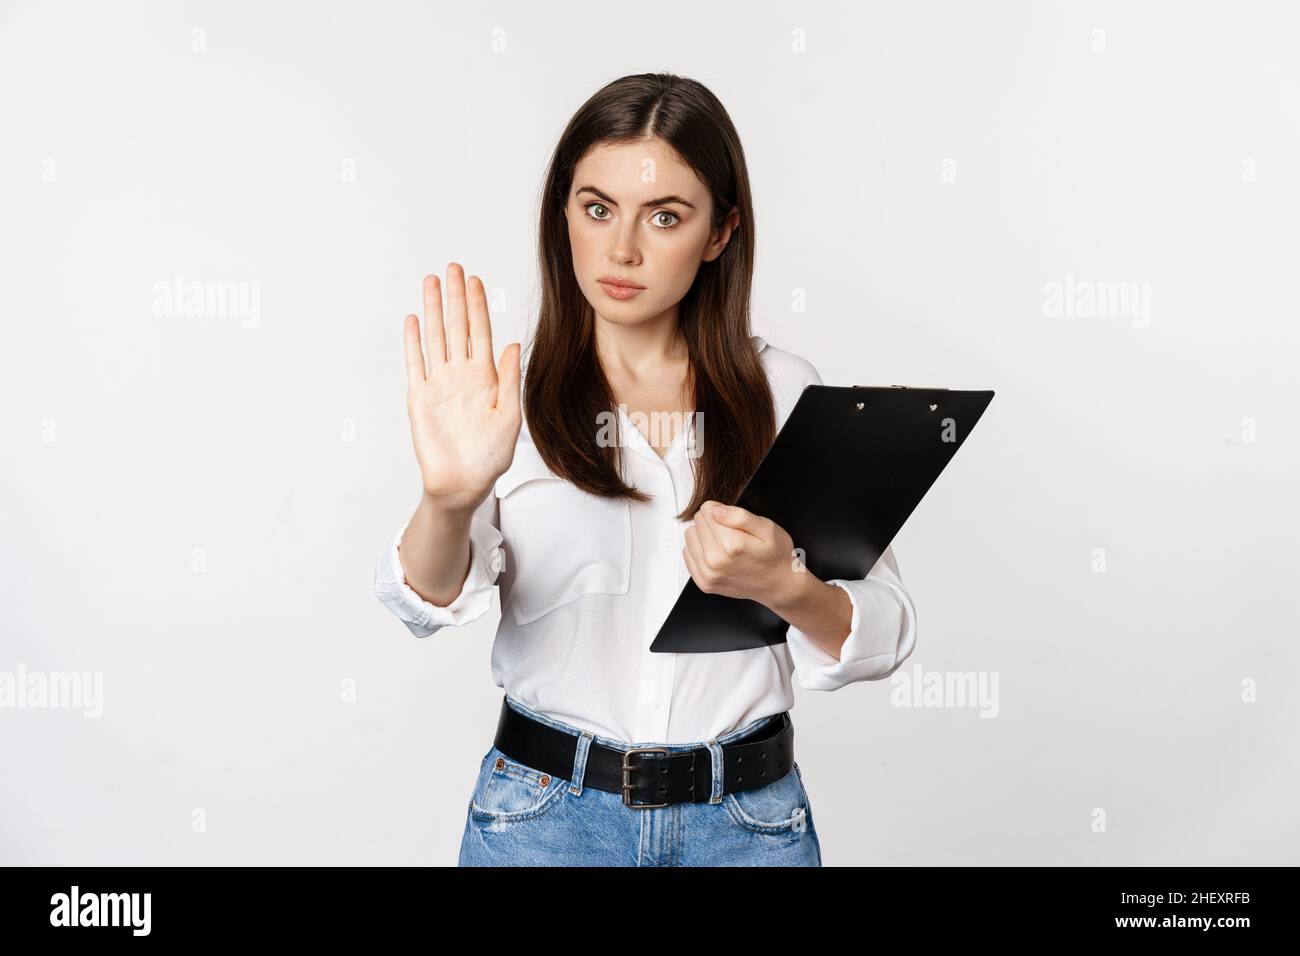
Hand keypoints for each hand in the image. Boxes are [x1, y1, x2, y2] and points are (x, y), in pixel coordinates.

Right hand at [403, 263, 520, 511]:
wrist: (462, 483)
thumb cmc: (489, 457)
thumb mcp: (510, 417)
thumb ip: (510, 380)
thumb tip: (514, 345)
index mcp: (486, 378)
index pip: (481, 333)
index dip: (478, 307)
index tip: (475, 281)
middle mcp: (461, 375)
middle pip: (457, 327)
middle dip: (456, 298)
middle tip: (454, 268)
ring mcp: (439, 383)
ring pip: (435, 338)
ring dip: (434, 310)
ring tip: (432, 283)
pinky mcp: (420, 397)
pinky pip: (416, 362)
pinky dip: (414, 341)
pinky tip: (414, 319)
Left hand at [682, 501, 802, 605]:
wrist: (778, 585)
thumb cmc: (775, 556)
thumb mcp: (766, 527)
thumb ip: (739, 516)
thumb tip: (714, 510)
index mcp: (732, 544)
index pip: (706, 510)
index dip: (720, 510)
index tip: (731, 519)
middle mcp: (716, 561)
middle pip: (697, 522)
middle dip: (712, 522)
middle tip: (732, 533)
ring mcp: (708, 574)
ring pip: (690, 537)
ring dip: (704, 536)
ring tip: (723, 543)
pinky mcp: (704, 582)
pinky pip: (687, 555)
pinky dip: (699, 551)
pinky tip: (716, 554)